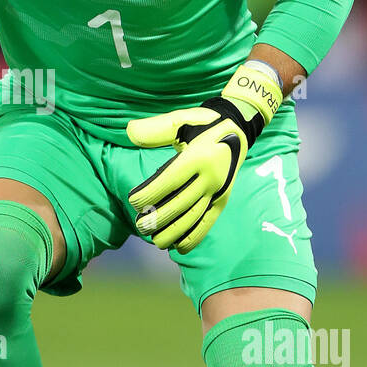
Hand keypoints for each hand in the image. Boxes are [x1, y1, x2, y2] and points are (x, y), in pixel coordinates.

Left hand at [126, 63, 282, 252]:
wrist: (237, 128)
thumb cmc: (201, 124)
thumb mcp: (181, 119)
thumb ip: (156, 128)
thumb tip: (130, 132)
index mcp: (199, 156)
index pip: (171, 180)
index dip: (151, 194)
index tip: (133, 202)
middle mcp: (211, 176)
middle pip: (181, 204)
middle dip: (158, 219)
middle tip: (139, 226)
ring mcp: (219, 190)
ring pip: (194, 217)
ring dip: (174, 232)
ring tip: (155, 241)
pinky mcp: (223, 199)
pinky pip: (209, 221)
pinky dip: (195, 237)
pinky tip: (179, 247)